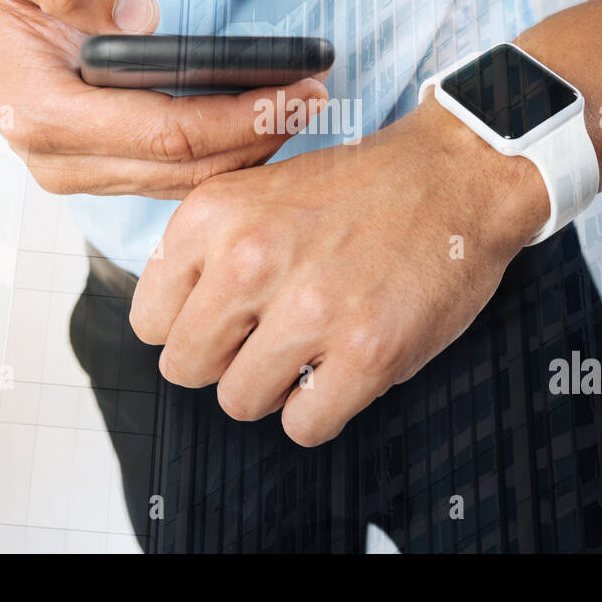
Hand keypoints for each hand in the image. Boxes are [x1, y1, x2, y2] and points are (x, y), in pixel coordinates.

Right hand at [0, 0, 327, 197]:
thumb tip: (143, 13)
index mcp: (42, 113)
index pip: (165, 132)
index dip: (239, 116)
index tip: (299, 88)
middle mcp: (63, 162)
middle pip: (185, 169)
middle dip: (260, 136)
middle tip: (320, 97)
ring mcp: (83, 178)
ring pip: (185, 184)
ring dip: (250, 152)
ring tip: (304, 108)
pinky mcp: (103, 176)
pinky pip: (175, 180)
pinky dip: (225, 158)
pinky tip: (265, 126)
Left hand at [128, 99, 551, 444]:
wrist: (452, 175)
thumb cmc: (358, 189)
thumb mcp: (255, 192)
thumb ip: (204, 251)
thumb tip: (170, 323)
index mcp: (212, 216)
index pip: (149, 322)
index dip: (189, 325)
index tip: (227, 316)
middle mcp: (250, 260)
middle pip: (185, 368)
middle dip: (225, 361)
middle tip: (269, 335)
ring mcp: (309, 309)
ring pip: (239, 402)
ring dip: (274, 388)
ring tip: (311, 348)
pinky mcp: (366, 351)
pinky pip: (303, 426)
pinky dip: (321, 409)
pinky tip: (341, 368)